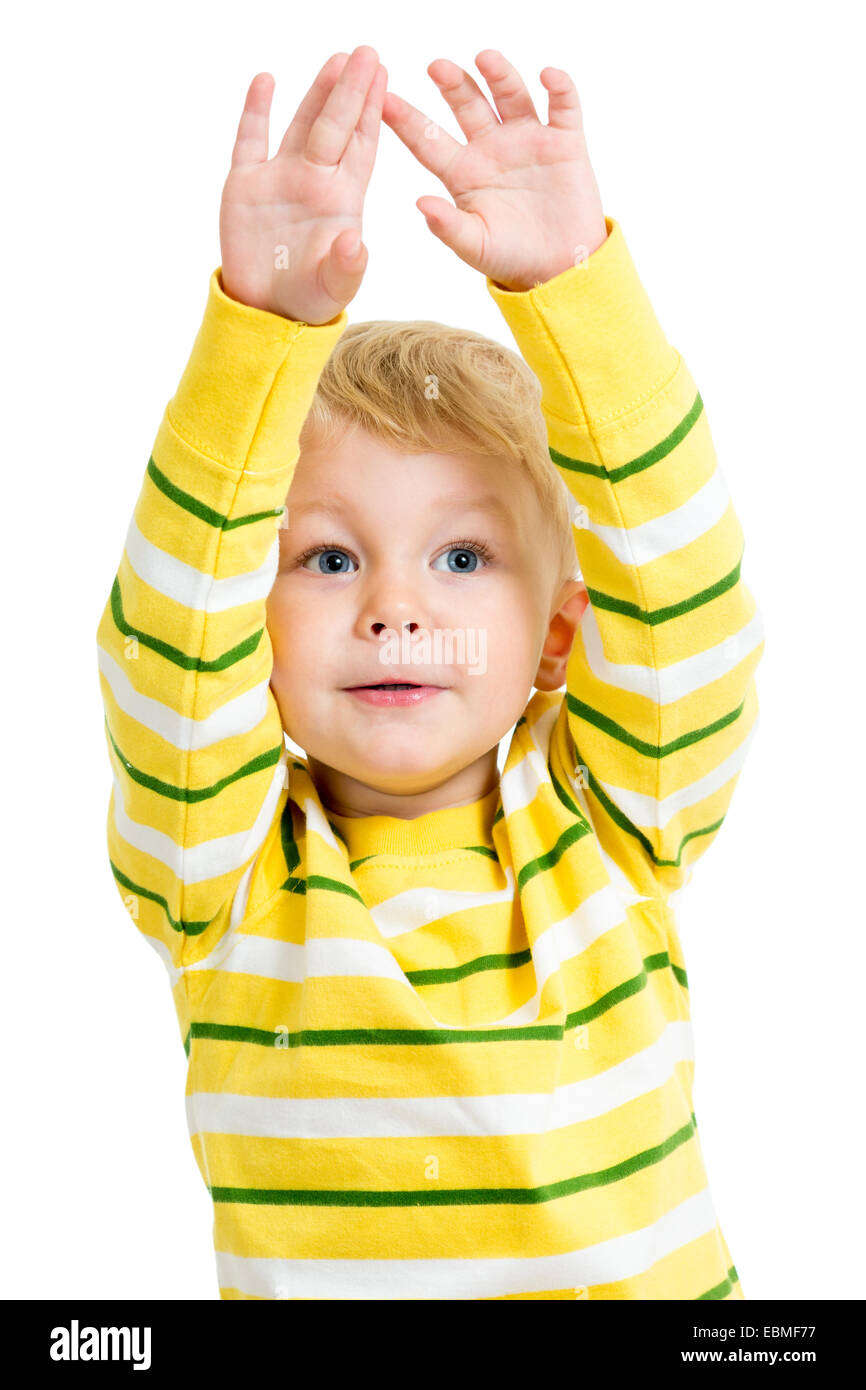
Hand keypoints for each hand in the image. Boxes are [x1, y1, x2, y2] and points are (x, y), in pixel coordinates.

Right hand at [219, 47, 386, 323]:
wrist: (267, 310)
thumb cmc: (311, 300)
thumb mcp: (335, 289)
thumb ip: (348, 268)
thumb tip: (356, 244)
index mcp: (342, 199)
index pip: (361, 145)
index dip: (372, 111)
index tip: (384, 76)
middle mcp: (314, 180)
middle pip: (336, 125)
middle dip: (351, 89)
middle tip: (366, 52)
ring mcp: (280, 178)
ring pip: (301, 124)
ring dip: (317, 91)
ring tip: (336, 58)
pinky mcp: (245, 186)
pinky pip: (251, 140)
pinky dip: (257, 111)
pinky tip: (266, 81)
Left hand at [381, 50, 606, 291]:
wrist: (560, 267)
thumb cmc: (512, 258)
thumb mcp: (475, 246)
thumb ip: (449, 226)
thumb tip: (420, 203)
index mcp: (463, 171)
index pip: (427, 139)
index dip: (405, 120)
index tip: (382, 99)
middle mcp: (491, 147)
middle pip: (468, 105)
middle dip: (453, 85)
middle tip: (436, 67)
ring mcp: (527, 139)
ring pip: (511, 95)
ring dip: (499, 75)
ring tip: (485, 59)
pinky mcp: (565, 141)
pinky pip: (563, 106)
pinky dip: (559, 88)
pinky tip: (548, 76)